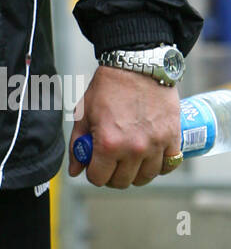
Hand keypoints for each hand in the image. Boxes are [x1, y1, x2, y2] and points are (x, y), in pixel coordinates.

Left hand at [68, 66, 181, 187]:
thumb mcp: (84, 113)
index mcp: (108, 143)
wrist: (136, 67)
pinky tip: (151, 158)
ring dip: (136, 172)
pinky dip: (160, 166)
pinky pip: (169, 165)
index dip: (94, 173)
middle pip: (122, 181)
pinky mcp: (173, 138)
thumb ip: (77, 144)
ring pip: (146, 177)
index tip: (95, 166)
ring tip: (130, 159)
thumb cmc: (108, 88)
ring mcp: (155, 145)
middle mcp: (133, 148)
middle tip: (112, 162)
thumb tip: (75, 170)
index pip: (99, 178)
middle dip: (113, 175)